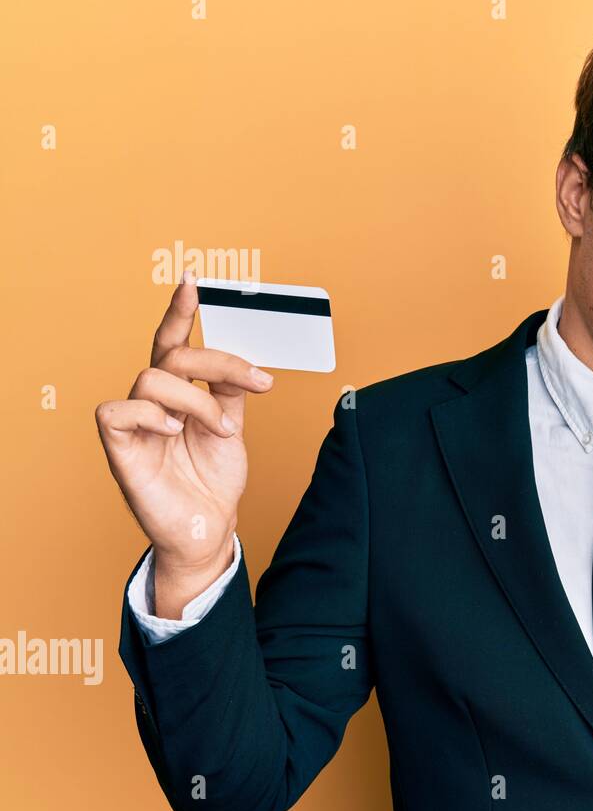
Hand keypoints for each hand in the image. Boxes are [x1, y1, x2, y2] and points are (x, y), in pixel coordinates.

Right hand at [95, 270, 274, 604]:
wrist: (210, 529)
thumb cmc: (213, 479)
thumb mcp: (231, 425)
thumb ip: (230, 390)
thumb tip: (243, 363)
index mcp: (179, 392)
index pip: (173, 341)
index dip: (180, 311)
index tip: (194, 281)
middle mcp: (153, 402)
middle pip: (172, 354)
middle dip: (218, 360)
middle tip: (257, 383)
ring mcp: (135, 424)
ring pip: (152, 377)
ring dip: (197, 399)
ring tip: (221, 430)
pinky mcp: (120, 449)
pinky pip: (117, 411)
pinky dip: (150, 415)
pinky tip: (174, 431)